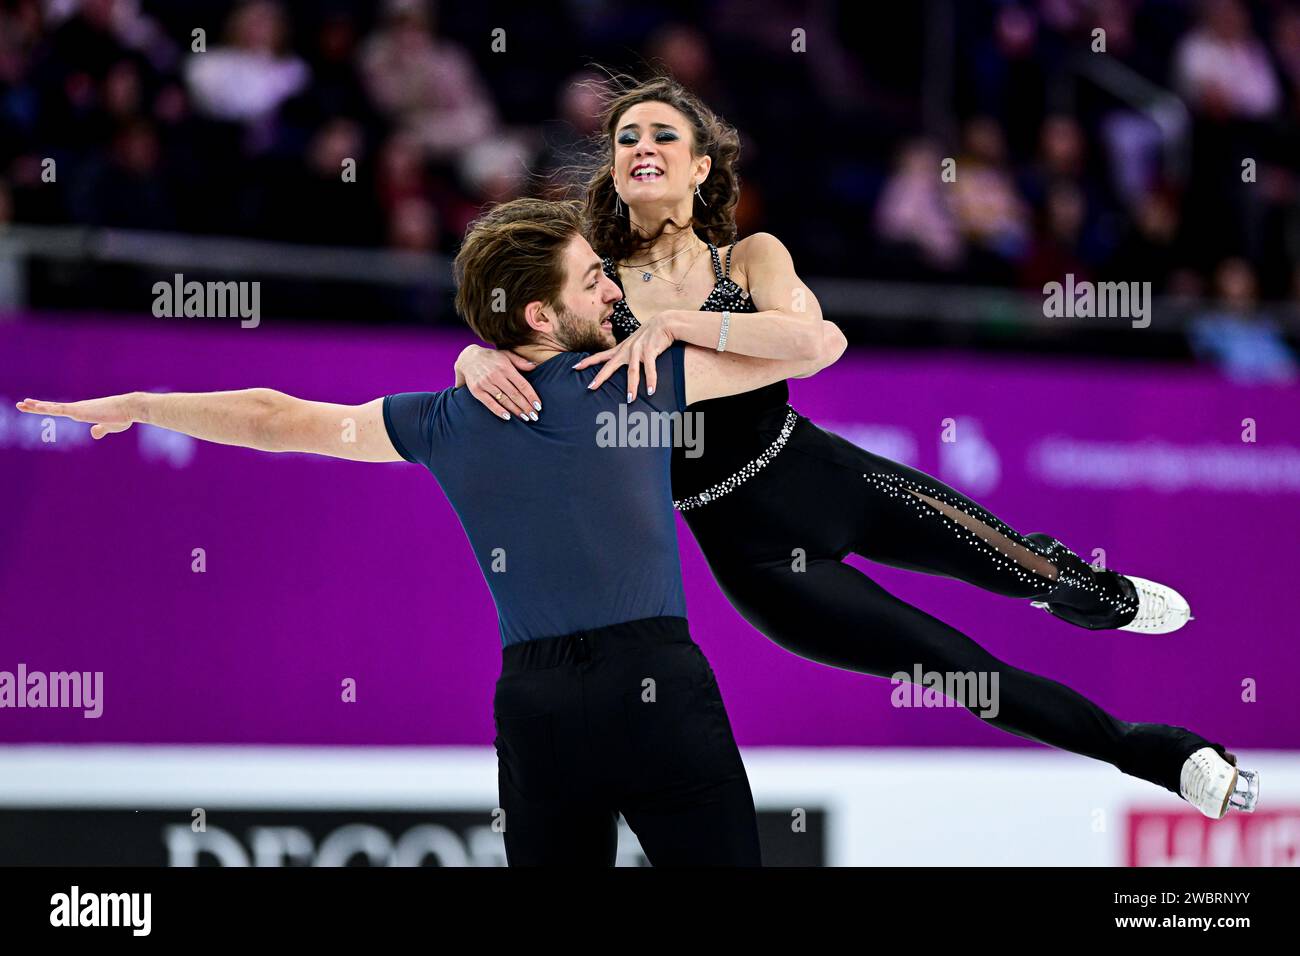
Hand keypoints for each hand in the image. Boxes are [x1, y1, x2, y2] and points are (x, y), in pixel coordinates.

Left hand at [15, 393, 137, 438]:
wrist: (130, 408)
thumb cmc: (123, 416)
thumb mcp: (110, 426)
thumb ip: (101, 429)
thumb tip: (93, 433)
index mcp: (84, 412)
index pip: (62, 410)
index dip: (49, 408)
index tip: (37, 407)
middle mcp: (78, 409)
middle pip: (53, 407)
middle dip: (37, 406)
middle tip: (22, 404)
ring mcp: (78, 409)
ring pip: (53, 407)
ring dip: (37, 406)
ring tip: (22, 404)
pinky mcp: (80, 411)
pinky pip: (59, 409)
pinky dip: (47, 408)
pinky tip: (36, 407)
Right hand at [455, 346, 539, 421]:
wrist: (467, 358)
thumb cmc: (491, 357)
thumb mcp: (506, 354)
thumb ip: (520, 361)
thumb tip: (534, 367)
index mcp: (505, 367)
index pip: (522, 384)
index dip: (531, 396)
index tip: (538, 406)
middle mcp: (496, 375)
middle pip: (514, 394)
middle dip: (526, 407)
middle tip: (534, 416)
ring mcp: (485, 383)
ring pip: (504, 400)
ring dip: (515, 410)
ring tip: (525, 418)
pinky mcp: (476, 390)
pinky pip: (489, 403)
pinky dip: (498, 411)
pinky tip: (508, 417)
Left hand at [572, 311, 675, 401]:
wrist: (664, 322)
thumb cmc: (651, 335)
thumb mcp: (635, 343)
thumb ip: (629, 352)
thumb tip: (625, 364)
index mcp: (622, 348)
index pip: (601, 355)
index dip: (588, 361)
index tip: (575, 367)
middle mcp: (627, 349)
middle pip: (610, 365)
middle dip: (600, 377)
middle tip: (590, 388)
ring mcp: (638, 350)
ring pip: (632, 371)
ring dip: (632, 387)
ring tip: (630, 400)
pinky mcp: (650, 351)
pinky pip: (650, 368)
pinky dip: (651, 380)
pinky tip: (651, 391)